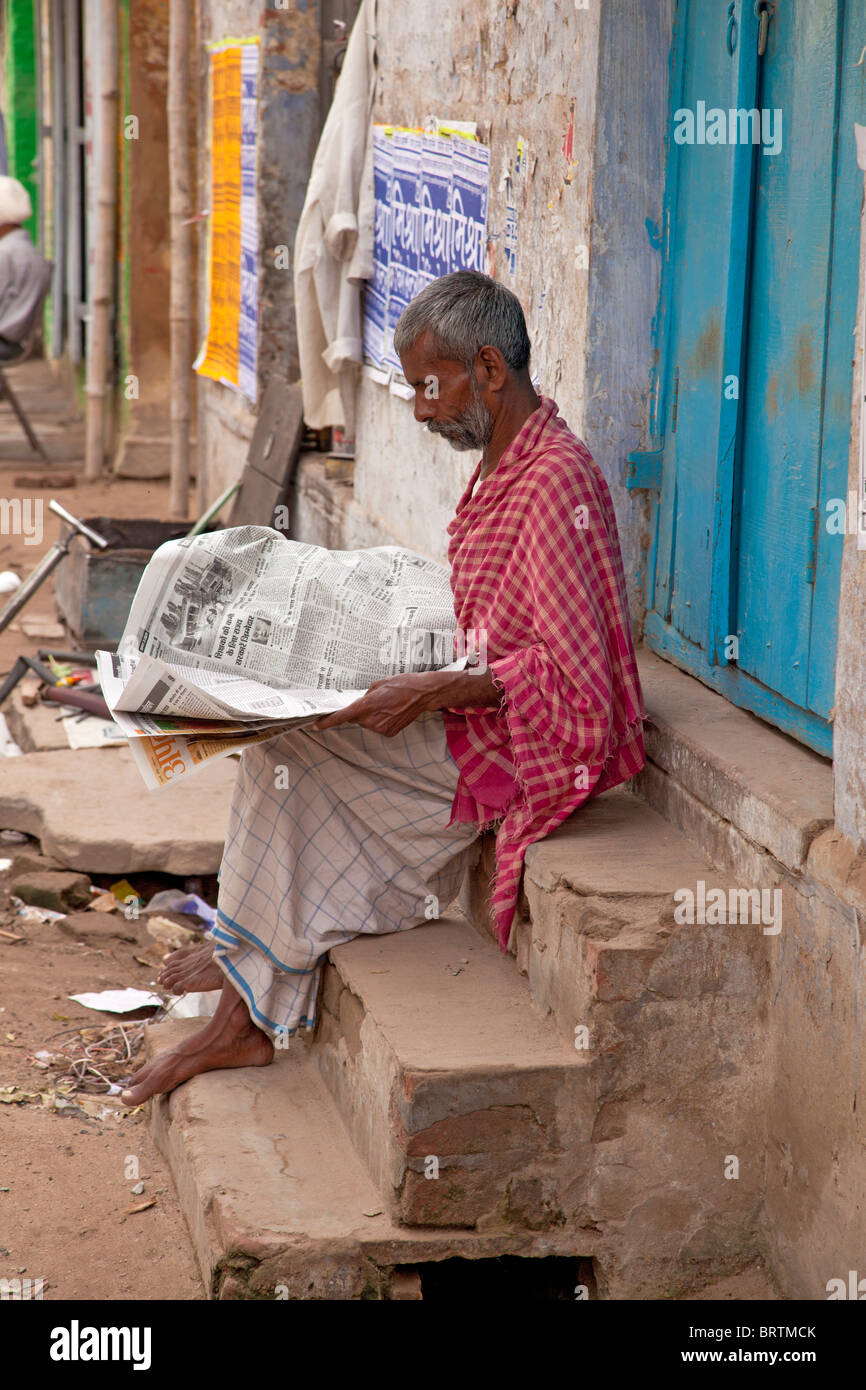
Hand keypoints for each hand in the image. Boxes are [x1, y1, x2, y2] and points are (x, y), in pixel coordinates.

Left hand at [311, 671, 443, 736]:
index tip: (317, 725)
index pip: (342, 717)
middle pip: (355, 719)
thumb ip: (364, 696)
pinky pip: (377, 727)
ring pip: (367, 723)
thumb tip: (359, 704)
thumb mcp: (378, 684)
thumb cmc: (402, 684)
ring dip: (371, 715)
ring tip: (387, 705)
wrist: (423, 694)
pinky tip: (392, 712)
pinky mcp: (389, 733)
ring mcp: (380, 728)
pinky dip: (381, 720)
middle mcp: (371, 720)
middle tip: (374, 701)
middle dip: (359, 711)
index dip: (327, 722)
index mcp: (366, 706)